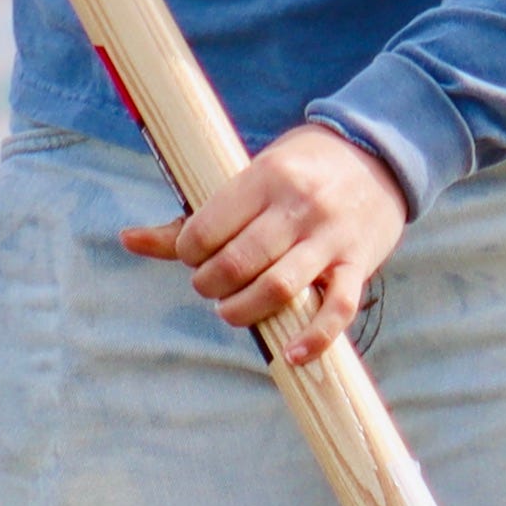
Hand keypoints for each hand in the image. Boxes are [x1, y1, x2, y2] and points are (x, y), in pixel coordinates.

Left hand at [121, 126, 407, 356]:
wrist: (379, 152)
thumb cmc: (300, 168)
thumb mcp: (250, 176)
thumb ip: (195, 215)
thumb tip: (127, 239)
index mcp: (265, 177)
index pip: (208, 227)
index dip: (188, 252)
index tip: (192, 256)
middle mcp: (298, 207)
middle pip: (238, 262)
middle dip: (210, 285)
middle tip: (209, 286)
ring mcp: (330, 238)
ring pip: (280, 288)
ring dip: (245, 311)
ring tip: (232, 310)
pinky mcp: (359, 263)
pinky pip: (338, 310)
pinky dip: (313, 338)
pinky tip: (290, 354)